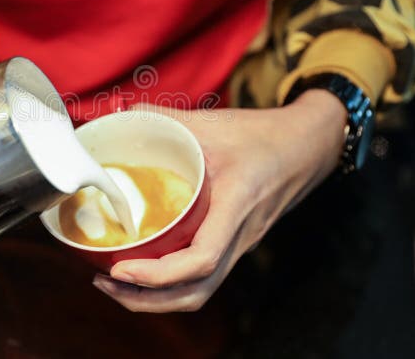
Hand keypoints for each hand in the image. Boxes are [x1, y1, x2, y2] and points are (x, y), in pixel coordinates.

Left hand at [92, 90, 346, 311]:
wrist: (309, 145)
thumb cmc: (264, 135)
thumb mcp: (212, 123)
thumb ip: (163, 118)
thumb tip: (120, 114)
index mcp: (235, 205)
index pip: (201, 259)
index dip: (158, 274)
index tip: (120, 269)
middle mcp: (240, 236)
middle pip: (195, 292)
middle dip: (147, 300)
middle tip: (105, 283)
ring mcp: (240, 245)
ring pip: (200, 292)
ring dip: (156, 298)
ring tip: (116, 284)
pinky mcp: (236, 245)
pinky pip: (204, 278)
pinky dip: (171, 284)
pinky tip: (144, 268)